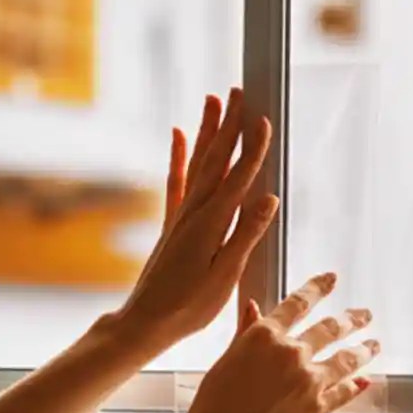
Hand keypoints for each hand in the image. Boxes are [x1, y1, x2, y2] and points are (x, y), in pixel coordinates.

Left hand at [114, 88, 276, 347]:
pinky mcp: (172, 223)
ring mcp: (180, 215)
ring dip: (207, 129)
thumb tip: (268, 198)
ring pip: (197, 162)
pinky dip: (178, 155)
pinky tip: (178, 134)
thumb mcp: (225, 275)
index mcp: (210, 224)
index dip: (252, 149)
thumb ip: (246, 234)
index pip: (237, 178)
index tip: (264, 120)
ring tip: (214, 99)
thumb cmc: (189, 306)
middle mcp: (193, 212)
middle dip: (228, 124)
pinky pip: (176, 180)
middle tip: (239, 91)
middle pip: (215, 159)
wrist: (144, 321)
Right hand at [175, 273, 380, 412]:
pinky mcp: (317, 409)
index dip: (318, 287)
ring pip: (346, 358)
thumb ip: (244, 333)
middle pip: (330, 328)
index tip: (332, 278)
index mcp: (264, 336)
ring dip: (363, 349)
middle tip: (364, 315)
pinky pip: (344, 392)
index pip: (298, 302)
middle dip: (351, 319)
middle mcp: (291, 353)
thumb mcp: (225, 361)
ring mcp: (308, 380)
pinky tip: (365, 380)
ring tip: (374, 345)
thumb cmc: (212, 409)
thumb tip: (253, 308)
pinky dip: (357, 385)